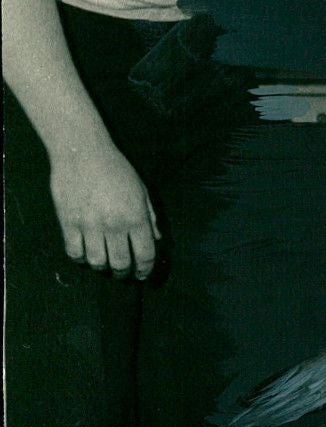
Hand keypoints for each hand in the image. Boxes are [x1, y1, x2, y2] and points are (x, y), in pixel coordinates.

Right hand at [48, 143, 159, 278]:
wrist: (82, 152)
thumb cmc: (116, 170)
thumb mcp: (141, 191)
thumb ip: (150, 217)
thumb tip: (155, 240)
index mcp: (136, 218)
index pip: (145, 255)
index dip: (145, 270)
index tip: (143, 274)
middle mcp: (114, 225)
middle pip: (121, 263)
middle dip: (124, 274)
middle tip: (124, 274)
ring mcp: (90, 225)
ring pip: (97, 262)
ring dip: (102, 268)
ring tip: (105, 265)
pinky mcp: (68, 222)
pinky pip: (74, 252)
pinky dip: (81, 259)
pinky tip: (85, 255)